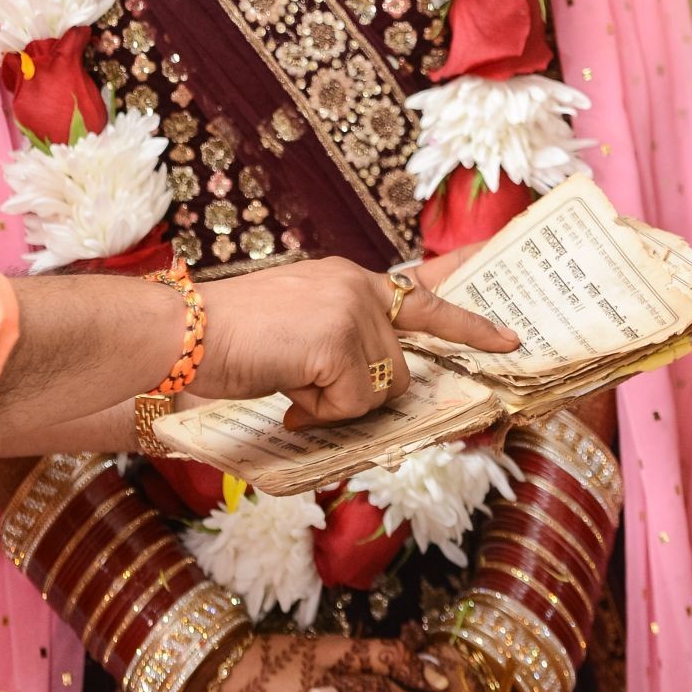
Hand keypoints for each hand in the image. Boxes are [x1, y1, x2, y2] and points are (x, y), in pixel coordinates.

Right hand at [198, 259, 518, 426]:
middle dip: (362, 392)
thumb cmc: (229, 341)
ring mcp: (353, 311)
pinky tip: (285, 392)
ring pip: (381, 389)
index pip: (421, 295)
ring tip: (286, 382)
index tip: (508, 338)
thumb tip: (378, 386)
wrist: (183, 334)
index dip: (467, 322)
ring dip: (335, 403)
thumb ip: (342, 345)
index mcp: (348, 279)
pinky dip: (319, 412)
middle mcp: (358, 287)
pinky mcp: (340, 342)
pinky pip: (354, 405)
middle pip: (401, 365)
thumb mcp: (299, 332)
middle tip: (305, 389)